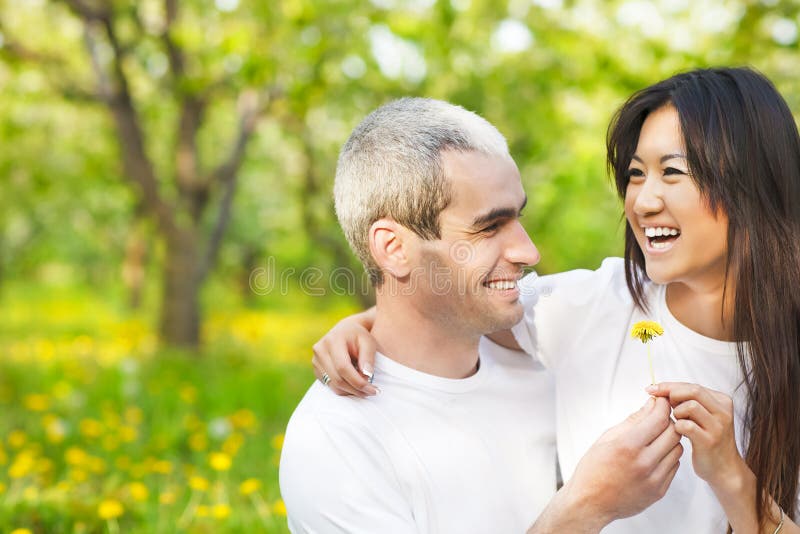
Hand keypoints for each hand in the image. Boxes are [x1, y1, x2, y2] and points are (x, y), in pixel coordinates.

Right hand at [312, 308, 378, 396]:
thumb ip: (368, 358)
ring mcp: (315, 360)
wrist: (346, 330)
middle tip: (371, 392)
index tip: (373, 390)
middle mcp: (320, 350)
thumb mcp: (368, 342)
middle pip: (337, 379)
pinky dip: (343, 388)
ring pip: (333, 385)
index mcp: (333, 340)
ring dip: (350, 391)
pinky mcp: (316, 368)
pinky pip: (329, 385)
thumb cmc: (360, 336)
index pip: (343, 367)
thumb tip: (366, 376)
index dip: (358, 382)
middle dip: (356, 389)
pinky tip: (354, 383)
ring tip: (365, 389)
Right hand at [557, 397, 682, 528]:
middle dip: (668, 421)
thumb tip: (650, 405)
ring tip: (655, 439)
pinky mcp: (659, 491)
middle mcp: (644, 463)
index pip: (658, 418)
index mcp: (628, 446)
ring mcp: (653, 479)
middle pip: (673, 433)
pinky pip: (674, 467)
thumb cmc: (593, 469)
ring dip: (669, 440)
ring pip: (677, 449)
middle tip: (658, 418)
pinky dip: (667, 457)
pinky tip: (654, 455)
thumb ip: (633, 420)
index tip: (660, 401)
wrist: (590, 502)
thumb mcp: (607, 438)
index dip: (662, 406)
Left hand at [646, 382, 745, 489]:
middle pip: (693, 391)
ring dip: (677, 412)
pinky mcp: (709, 441)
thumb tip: (660, 389)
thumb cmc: (706, 439)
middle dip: (672, 394)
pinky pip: (686, 425)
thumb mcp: (702, 416)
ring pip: (690, 406)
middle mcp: (723, 412)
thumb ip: (687, 401)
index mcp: (721, 401)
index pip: (692, 385)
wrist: (724, 469)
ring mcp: (718, 427)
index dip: (669, 386)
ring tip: (678, 422)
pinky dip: (677, 427)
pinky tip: (679, 433)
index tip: (652, 388)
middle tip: (664, 405)